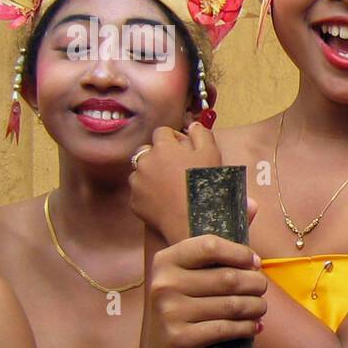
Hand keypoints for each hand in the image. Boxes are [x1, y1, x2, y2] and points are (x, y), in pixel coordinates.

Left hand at [129, 122, 222, 242]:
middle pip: (147, 150)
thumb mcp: (212, 155)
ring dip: (152, 174)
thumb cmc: (206, 187)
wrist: (194, 223)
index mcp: (163, 147)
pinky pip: (139, 192)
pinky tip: (165, 200)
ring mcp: (137, 182)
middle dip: (159, 155)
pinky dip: (149, 194)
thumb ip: (202, 134)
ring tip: (170, 186)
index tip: (185, 151)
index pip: (162, 132)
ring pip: (141, 171)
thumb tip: (194, 125)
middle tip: (177, 169)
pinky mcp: (134, 201)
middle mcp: (145, 161)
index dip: (174, 139)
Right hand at [144, 235, 266, 347]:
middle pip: (228, 278)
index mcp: (166, 260)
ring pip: (232, 305)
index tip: (255, 262)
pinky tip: (255, 327)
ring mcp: (169, 313)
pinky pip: (227, 329)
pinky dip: (248, 328)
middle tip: (262, 289)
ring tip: (261, 308)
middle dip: (256, 284)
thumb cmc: (188, 301)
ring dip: (257, 307)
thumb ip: (222, 240)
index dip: (240, 253)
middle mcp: (163, 284)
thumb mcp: (197, 270)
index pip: (210, 245)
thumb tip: (253, 203)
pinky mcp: (179, 339)